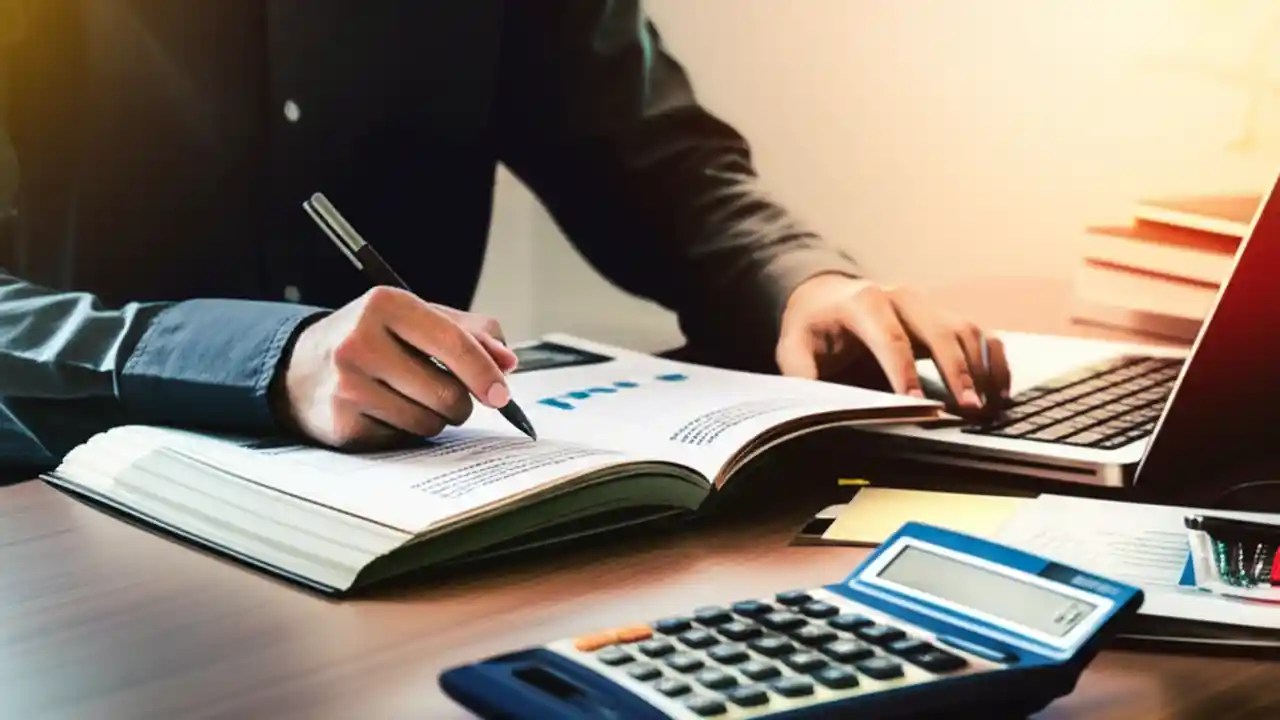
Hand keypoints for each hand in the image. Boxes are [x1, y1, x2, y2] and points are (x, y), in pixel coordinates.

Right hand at [276, 287, 517, 448]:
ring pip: (430, 421)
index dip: (485, 372)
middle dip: (460, 401)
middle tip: (448, 393)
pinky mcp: (342, 424)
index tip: (502, 394)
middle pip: (447, 392)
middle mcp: (360, 342)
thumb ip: (470, 333)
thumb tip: (507, 362)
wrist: (298, 367)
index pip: (453, 342)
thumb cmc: (372, 339)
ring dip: (435, 417)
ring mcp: (348, 385)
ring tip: (410, 397)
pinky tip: (385, 411)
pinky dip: (406, 430)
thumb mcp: (416, 318)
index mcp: (385, 304)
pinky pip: (404, 439)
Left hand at [775, 274, 1009, 413]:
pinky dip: (995, 362)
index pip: (889, 338)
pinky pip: (980, 335)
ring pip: (966, 331)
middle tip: (969, 409)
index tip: (916, 403)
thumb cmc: (812, 328)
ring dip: (982, 370)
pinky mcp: (944, 317)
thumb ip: (803, 375)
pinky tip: (999, 392)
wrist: (826, 297)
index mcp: (862, 303)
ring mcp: (928, 305)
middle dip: (957, 371)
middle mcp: (901, 298)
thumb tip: (814, 408)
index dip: (903, 372)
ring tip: (988, 408)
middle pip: (939, 331)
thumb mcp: (793, 348)